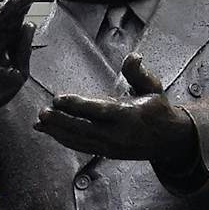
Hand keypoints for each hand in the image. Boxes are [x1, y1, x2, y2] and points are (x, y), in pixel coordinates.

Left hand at [34, 52, 197, 163]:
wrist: (168, 141)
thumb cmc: (158, 110)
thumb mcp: (153, 88)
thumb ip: (139, 73)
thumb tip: (134, 56)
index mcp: (129, 115)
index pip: (99, 110)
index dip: (78, 105)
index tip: (58, 99)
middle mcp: (117, 133)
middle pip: (84, 128)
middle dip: (61, 122)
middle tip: (42, 113)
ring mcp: (110, 146)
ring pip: (79, 140)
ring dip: (58, 132)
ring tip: (40, 123)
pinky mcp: (105, 153)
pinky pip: (81, 146)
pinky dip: (64, 139)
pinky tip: (50, 132)